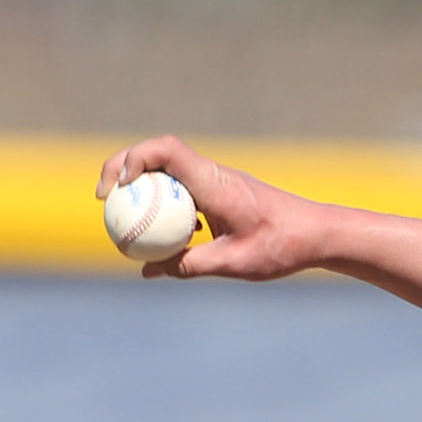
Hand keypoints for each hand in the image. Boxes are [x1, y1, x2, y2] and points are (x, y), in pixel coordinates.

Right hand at [97, 135, 319, 279]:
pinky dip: (163, 204)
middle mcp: (213, 175)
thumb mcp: (234, 263)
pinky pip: (182, 191)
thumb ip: (189, 266)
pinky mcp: (220, 194)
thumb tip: (149, 271)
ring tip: (122, 217)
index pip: (167, 150)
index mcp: (215, 183)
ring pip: (168, 172)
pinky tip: (159, 235)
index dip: (134, 158)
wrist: (318, 234)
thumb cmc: (283, 246)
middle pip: (158, 155)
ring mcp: (216, 182)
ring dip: (142, 187)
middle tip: (103, 199)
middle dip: (123, 168)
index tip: (117, 187)